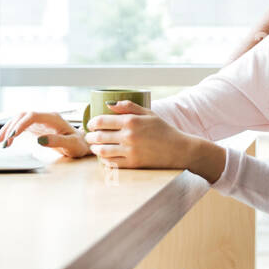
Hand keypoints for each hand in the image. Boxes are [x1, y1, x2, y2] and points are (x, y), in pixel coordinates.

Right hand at [0, 110, 91, 157]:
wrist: (81, 143)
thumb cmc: (78, 144)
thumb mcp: (71, 144)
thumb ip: (57, 141)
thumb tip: (40, 140)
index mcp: (53, 118)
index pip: (32, 115)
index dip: (21, 124)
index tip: (13, 136)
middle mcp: (44, 116)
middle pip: (22, 116)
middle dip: (10, 127)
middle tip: (3, 142)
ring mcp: (39, 121)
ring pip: (19, 119)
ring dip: (8, 129)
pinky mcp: (36, 127)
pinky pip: (20, 126)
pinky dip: (11, 133)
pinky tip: (6, 141)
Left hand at [83, 101, 199, 168]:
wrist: (179, 150)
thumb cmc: (164, 130)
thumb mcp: (148, 113)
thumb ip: (128, 106)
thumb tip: (108, 104)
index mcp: (131, 121)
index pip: (102, 121)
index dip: (92, 123)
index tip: (91, 124)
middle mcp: (129, 136)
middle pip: (99, 136)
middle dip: (90, 136)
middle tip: (89, 136)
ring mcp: (130, 151)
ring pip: (102, 151)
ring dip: (95, 148)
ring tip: (94, 147)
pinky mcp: (133, 164)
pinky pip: (112, 163)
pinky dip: (104, 160)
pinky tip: (104, 157)